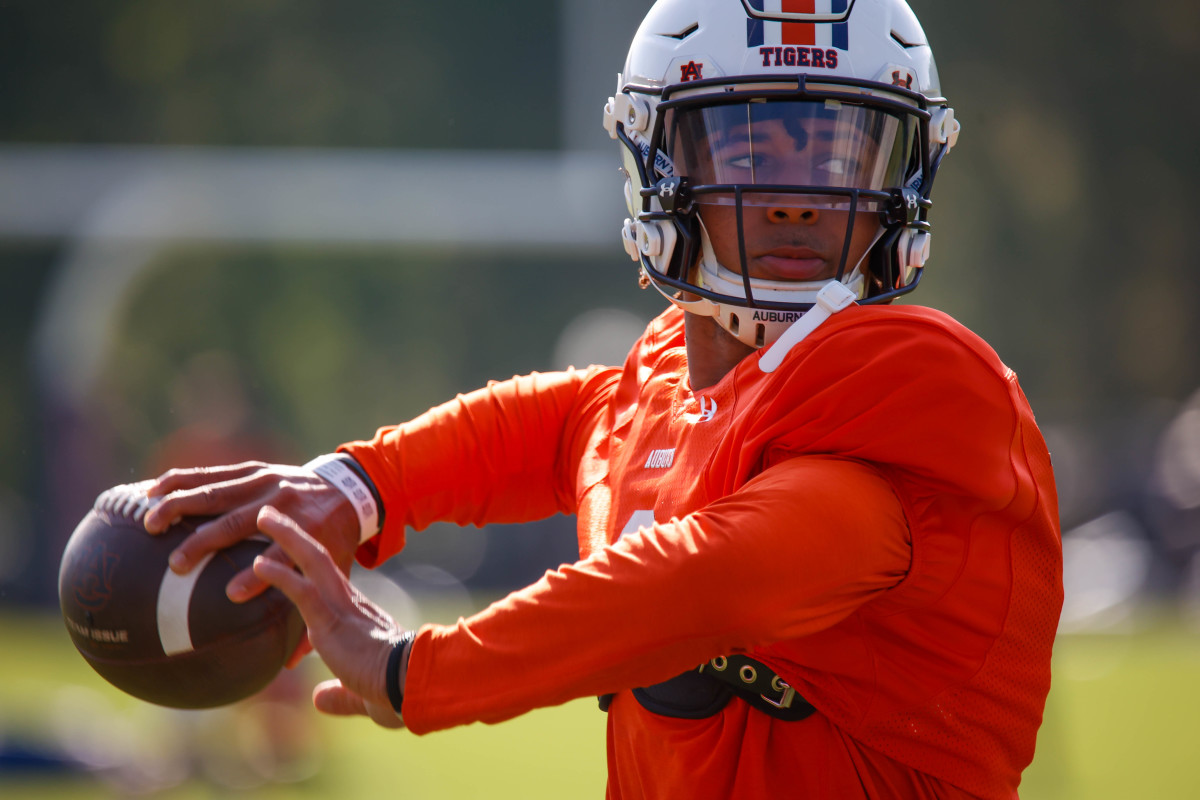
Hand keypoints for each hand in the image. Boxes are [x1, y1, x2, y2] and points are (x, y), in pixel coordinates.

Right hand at [142, 461, 359, 603]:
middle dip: (205, 542)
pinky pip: (212, 474)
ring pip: (218, 494)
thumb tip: (290, 663)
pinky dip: (180, 481)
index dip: (258, 574)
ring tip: (150, 524)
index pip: (280, 556)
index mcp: (307, 533)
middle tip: (176, 565)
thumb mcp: (334, 572)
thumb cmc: (334, 540)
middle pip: (239, 524)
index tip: (232, 595)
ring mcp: (266, 483)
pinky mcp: (252, 470)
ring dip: (181, 507)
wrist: (345, 489)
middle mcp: (283, 506)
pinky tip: (149, 493)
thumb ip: (316, 614)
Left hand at [252, 506, 406, 728]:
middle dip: (296, 533)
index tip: (294, 554)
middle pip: (319, 556)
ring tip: (263, 515)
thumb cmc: (393, 692)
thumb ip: (338, 694)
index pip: (328, 583)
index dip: (309, 567)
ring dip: (286, 535)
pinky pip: (301, 589)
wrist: (409, 684)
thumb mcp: (359, 693)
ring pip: (311, 559)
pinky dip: (278, 575)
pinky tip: (258, 563)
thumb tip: (320, 699)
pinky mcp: (331, 619)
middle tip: (271, 513)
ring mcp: (340, 606)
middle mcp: (348, 602)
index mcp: (356, 616)